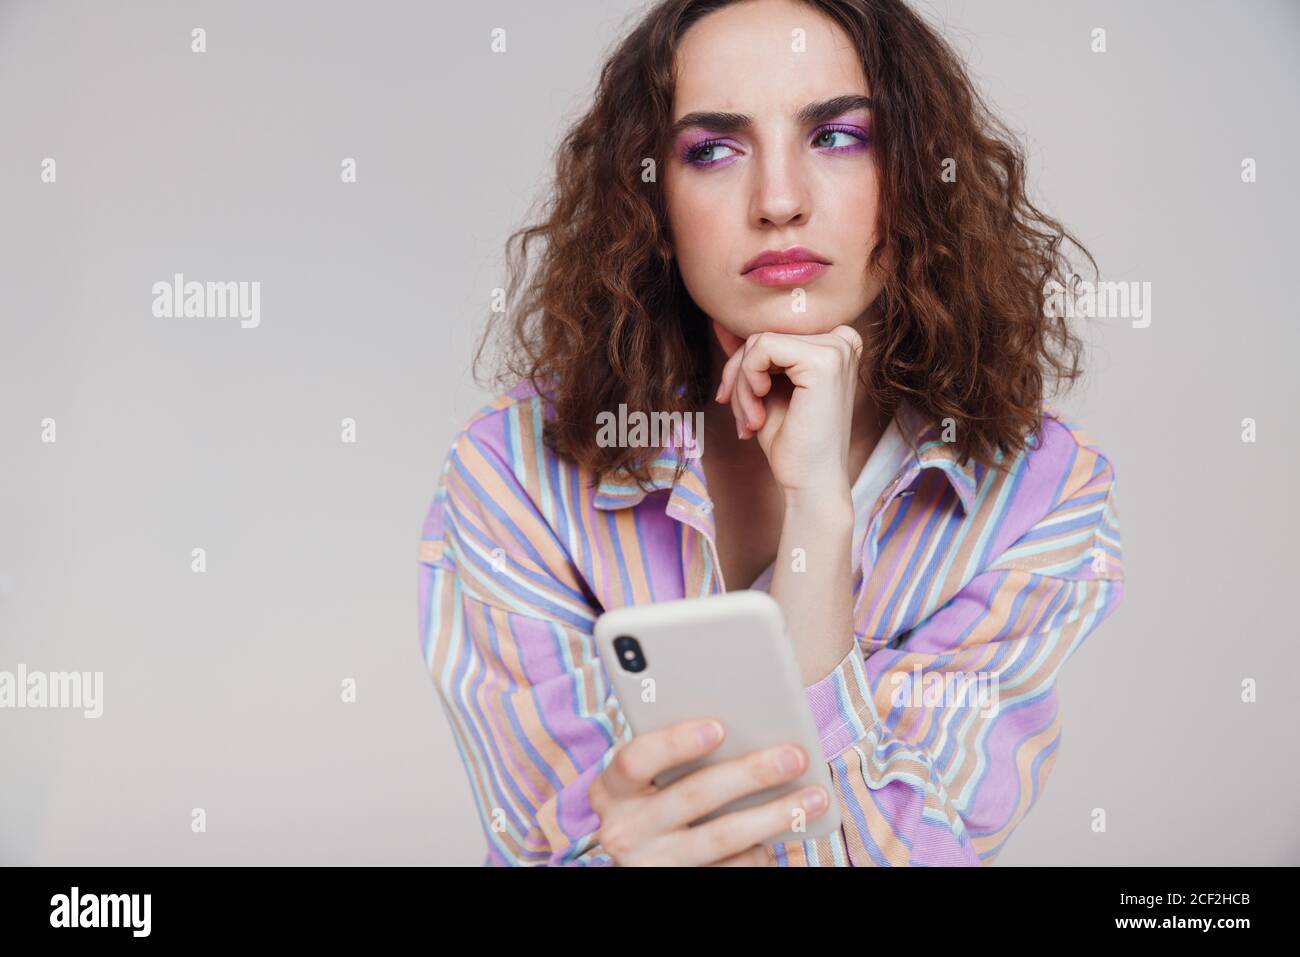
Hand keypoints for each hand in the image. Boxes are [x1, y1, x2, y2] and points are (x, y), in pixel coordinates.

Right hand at [588, 717, 830, 865]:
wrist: (640, 859)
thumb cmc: (653, 796)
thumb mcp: (647, 777)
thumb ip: (675, 754)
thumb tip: (743, 726)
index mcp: (612, 788)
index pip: (637, 759)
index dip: (676, 742)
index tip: (718, 727)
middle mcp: (625, 829)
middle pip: (694, 796)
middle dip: (750, 773)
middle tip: (793, 756)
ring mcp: (652, 863)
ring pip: (722, 836)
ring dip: (774, 814)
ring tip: (815, 795)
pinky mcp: (679, 883)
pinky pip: (731, 868)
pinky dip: (761, 849)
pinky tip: (789, 830)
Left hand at [713, 321, 863, 496]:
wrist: (810, 484)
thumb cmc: (791, 443)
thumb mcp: (764, 389)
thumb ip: (750, 356)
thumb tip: (721, 323)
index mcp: (834, 346)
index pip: (772, 333)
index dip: (745, 364)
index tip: (736, 399)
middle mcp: (841, 341)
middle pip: (763, 335)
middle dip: (739, 376)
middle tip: (742, 418)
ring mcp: (836, 349)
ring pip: (758, 342)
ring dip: (741, 385)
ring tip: (751, 421)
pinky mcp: (824, 361)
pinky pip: (761, 348)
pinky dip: (746, 382)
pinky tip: (758, 413)